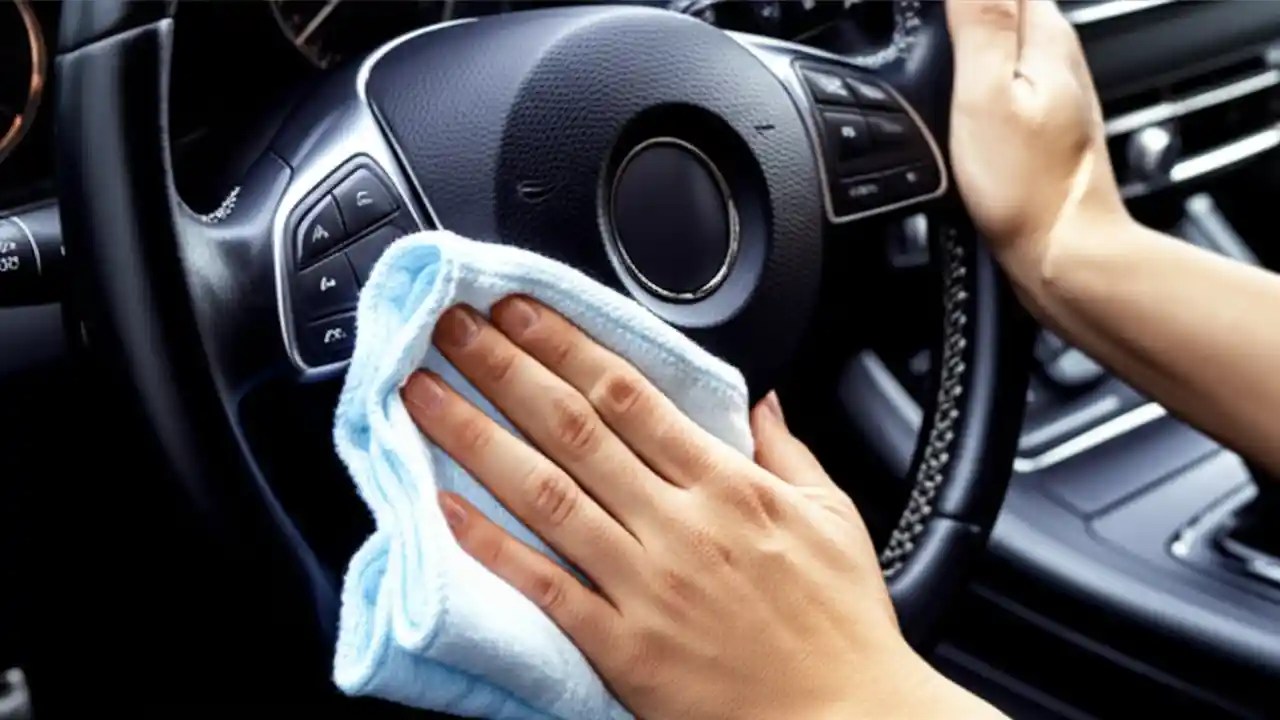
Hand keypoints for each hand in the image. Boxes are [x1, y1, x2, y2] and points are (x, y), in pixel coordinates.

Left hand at [401, 298, 998, 718]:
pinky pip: (545, 588)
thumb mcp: (834, 518)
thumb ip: (788, 452)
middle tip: (452, 326)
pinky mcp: (623, 646)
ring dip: (478, 438)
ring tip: (427, 395)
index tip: (518, 312)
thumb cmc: (841, 624)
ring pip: (546, 493)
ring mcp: (645, 585)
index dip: (565, 346)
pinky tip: (444, 510)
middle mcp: (678, 524)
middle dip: (506, 368)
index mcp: (729, 485)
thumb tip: (763, 401)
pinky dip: (492, 548)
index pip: (628, 395)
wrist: (846, 719)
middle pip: (573, 429)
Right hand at [947, 0, 1128, 281]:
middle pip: (1006, 1)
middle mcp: (1057, 52)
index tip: (929, 19)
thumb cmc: (1027, 188)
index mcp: (1043, 34)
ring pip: (1008, 32)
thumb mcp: (985, 94)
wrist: (1064, 253)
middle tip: (926, 30)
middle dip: (966, 12)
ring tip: (934, 43)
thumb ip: (979, 20)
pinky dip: (980, 66)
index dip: (962, 2)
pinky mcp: (1045, 119)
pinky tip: (959, 88)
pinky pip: (1008, 69)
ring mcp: (1055, 86)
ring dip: (973, 29)